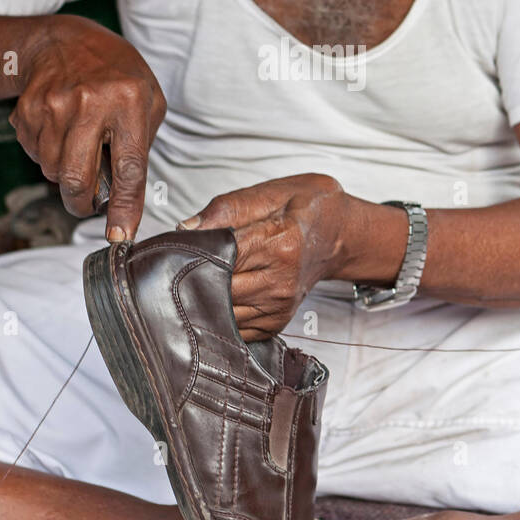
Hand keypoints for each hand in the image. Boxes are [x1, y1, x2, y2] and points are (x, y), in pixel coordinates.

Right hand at [9, 14, 165, 240]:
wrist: (66, 41)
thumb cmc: (116, 75)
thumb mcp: (148, 101)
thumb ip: (141, 146)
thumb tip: (123, 198)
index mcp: (128, 101)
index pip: (128, 168)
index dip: (124, 207)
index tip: (120, 235)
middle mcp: (89, 102)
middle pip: (77, 178)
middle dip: (81, 204)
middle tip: (89, 205)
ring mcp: (53, 105)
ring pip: (52, 170)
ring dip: (65, 175)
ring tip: (78, 151)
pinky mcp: (27, 109)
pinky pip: (34, 154)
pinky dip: (47, 155)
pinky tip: (59, 133)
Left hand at [179, 173, 351, 339]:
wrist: (340, 233)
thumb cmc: (306, 208)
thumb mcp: (271, 192)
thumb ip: (227, 209)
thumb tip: (187, 229)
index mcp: (280, 242)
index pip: (222, 256)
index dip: (195, 252)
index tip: (179, 247)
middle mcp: (282, 280)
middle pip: (219, 288)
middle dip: (195, 276)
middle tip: (181, 262)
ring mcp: (280, 305)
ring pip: (223, 312)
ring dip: (204, 298)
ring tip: (198, 278)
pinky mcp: (277, 321)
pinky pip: (236, 327)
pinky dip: (221, 314)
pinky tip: (218, 295)